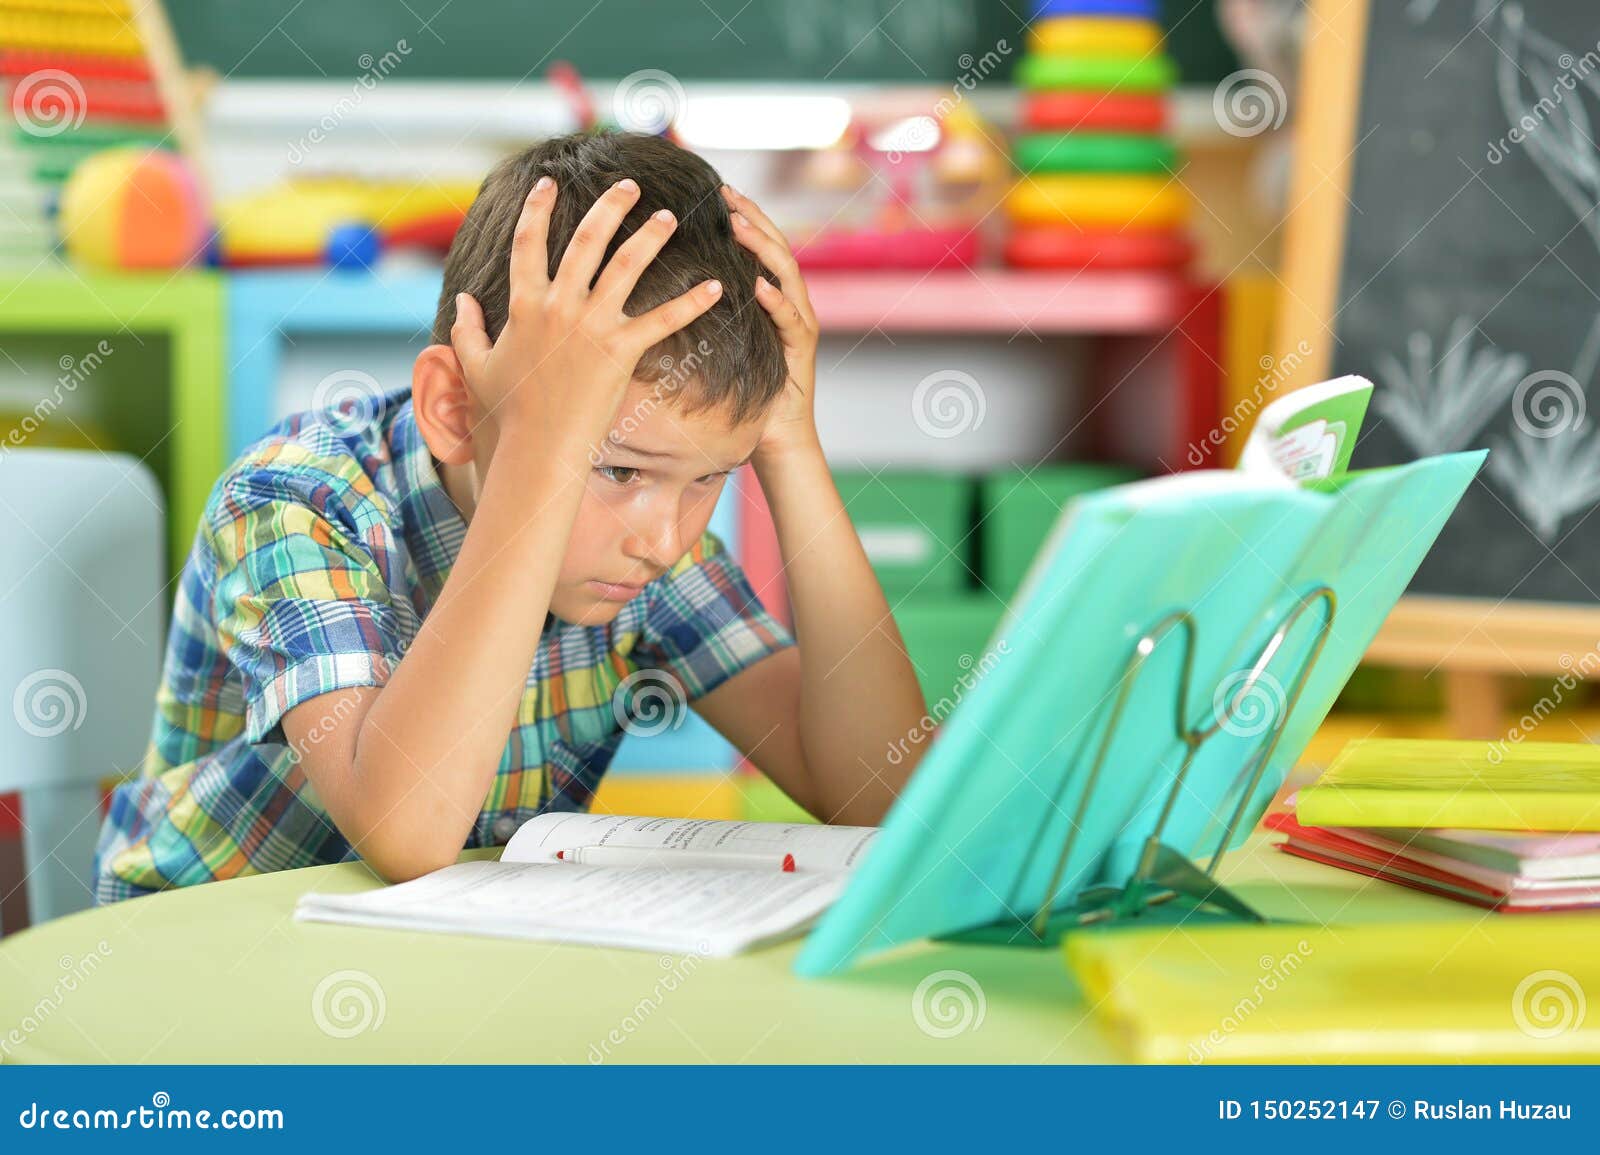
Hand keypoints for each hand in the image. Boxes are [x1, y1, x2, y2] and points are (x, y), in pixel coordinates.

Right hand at [451, 176, 725, 461]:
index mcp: (524, 304)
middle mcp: (559, 305)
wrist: (537, 447)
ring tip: (670, 217)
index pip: (528, 243)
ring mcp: (591, 325)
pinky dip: (691, 303)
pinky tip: (716, 287)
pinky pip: (663, 320)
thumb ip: (467, 330)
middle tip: (630, 185)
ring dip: (651, 237)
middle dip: (609, 206)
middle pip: (586, 239)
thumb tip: (463, 301)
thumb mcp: (477, 367)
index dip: (536, 209)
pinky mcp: (621, 351)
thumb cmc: (508, 413)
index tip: (548, 183)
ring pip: (626, 266)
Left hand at [722, 184, 819, 459]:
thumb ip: (709, 312)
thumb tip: (668, 286)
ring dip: (762, 249)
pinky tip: (759, 286)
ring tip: (739, 227)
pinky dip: (776, 301)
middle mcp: (791, 302)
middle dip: (753, 218)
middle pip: (776, 248)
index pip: (759, 245)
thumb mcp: (723, 341)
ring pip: (787, 275)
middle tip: (727, 194)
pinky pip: (790, 320)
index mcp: (772, 297)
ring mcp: (800, 324)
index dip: (743, 216)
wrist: (775, 435)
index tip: (717, 191)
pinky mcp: (803, 350)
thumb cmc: (744, 389)